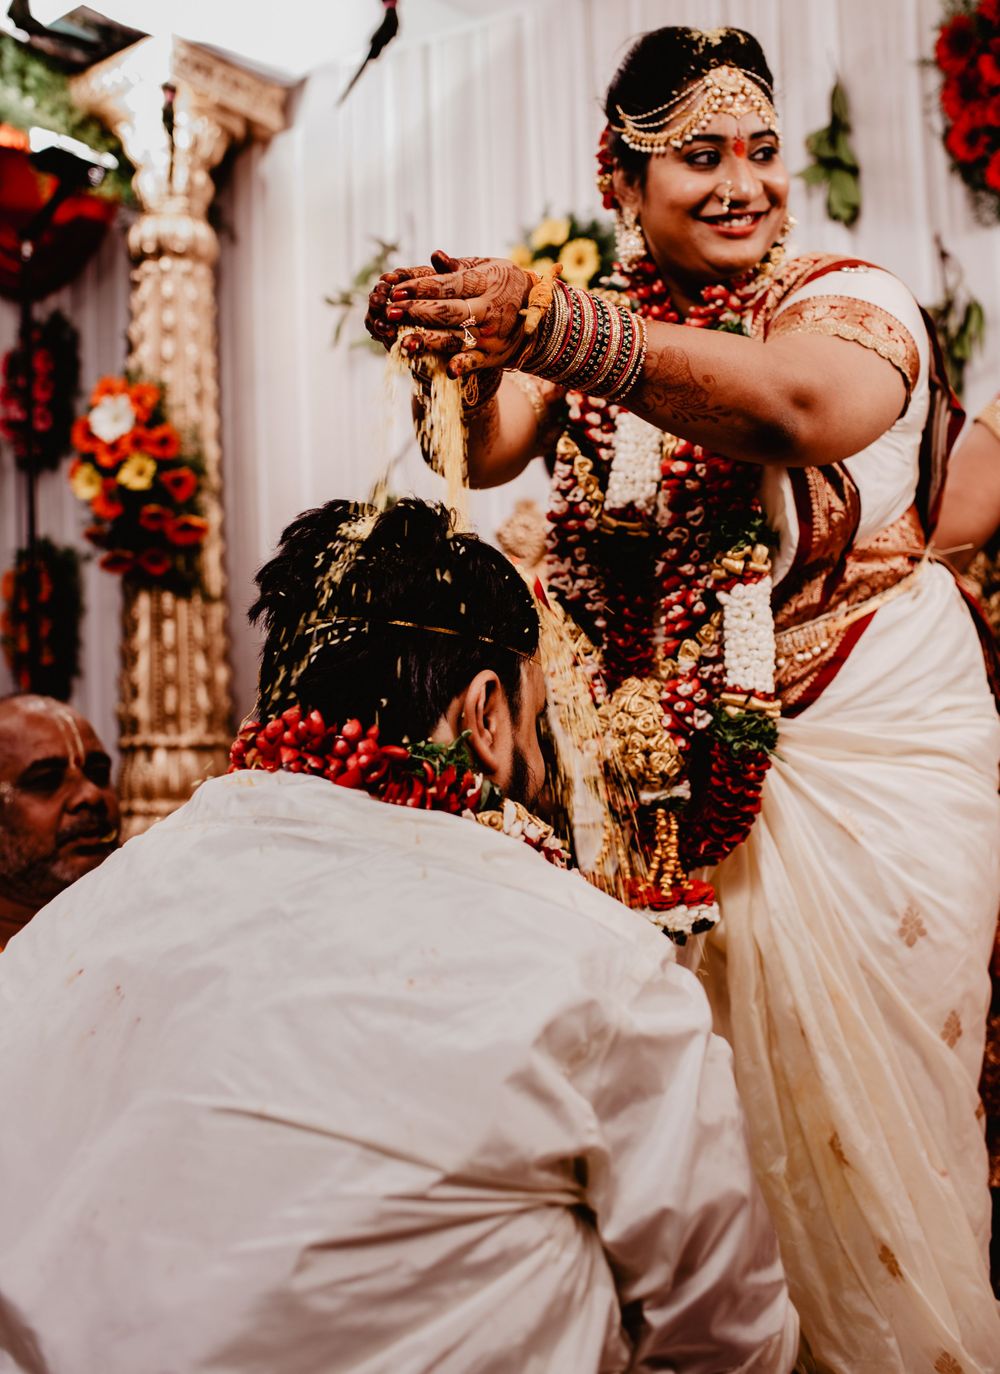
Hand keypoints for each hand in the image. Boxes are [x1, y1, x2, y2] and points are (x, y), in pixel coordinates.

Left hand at [366, 250, 533, 375]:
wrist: (542, 313)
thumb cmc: (503, 284)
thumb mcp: (486, 269)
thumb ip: (458, 267)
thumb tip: (434, 256)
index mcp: (484, 284)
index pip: (447, 286)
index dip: (420, 288)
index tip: (395, 289)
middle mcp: (487, 310)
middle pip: (447, 312)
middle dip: (416, 312)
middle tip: (390, 312)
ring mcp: (489, 335)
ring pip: (455, 339)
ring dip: (428, 342)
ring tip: (402, 342)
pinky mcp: (492, 356)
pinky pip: (476, 362)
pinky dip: (464, 366)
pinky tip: (448, 371)